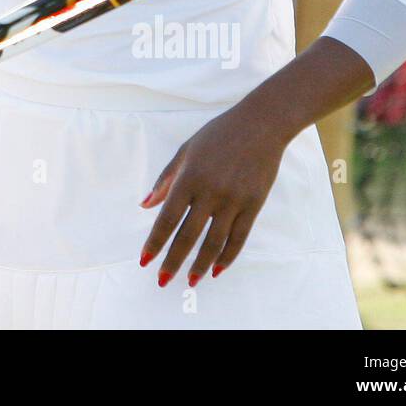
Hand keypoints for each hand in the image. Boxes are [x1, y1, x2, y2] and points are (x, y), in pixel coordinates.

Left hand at [139, 104, 286, 287]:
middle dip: (173, 261)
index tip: (145, 260)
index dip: (155, 242)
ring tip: (190, 280)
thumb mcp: (186, 150)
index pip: (167, 218)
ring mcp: (233, 200)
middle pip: (188, 236)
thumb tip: (146, 205)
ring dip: (200, 265)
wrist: (261, 125)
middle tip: (162, 280)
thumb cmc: (218, 134)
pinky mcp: (253, 205)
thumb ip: (166, 179)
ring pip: (214, 243)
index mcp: (189, 177)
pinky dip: (227, 256)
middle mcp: (210, 192)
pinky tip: (217, 269)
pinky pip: (239, 238)